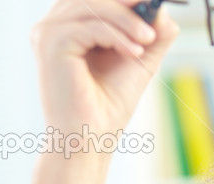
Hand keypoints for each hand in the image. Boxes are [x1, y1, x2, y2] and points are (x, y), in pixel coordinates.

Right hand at [30, 0, 179, 136]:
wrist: (91, 139)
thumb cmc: (109, 105)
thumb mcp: (139, 61)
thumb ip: (153, 35)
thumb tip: (165, 11)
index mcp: (69, 26)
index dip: (125, 0)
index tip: (155, 4)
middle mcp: (53, 25)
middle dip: (129, 4)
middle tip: (155, 18)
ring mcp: (48, 33)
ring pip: (92, 7)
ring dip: (127, 20)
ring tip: (148, 39)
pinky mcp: (51, 44)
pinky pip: (89, 27)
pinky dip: (117, 36)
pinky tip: (136, 53)